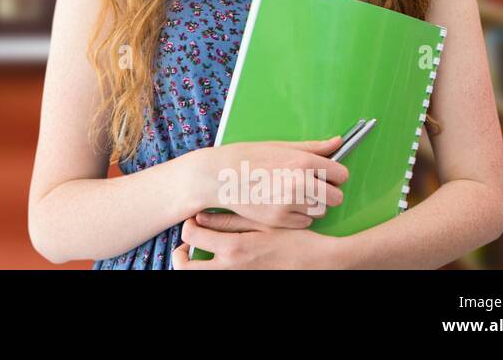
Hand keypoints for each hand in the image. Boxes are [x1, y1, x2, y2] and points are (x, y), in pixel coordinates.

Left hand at [172, 212, 340, 268]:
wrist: (322, 264)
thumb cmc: (295, 241)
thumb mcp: (264, 223)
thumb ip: (230, 221)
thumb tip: (200, 218)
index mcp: (233, 248)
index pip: (191, 237)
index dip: (187, 228)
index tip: (193, 223)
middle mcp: (231, 268)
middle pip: (187, 268)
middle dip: (180, 256)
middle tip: (185, 247)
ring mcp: (239, 279)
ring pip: (202, 276)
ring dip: (197, 265)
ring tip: (202, 255)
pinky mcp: (247, 283)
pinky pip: (221, 278)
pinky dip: (215, 270)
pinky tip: (223, 260)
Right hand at [186, 136, 348, 228]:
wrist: (218, 177)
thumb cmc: (246, 157)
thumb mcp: (279, 146)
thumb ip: (312, 147)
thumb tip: (338, 142)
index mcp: (302, 161)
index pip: (341, 174)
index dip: (334, 175)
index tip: (325, 175)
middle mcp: (299, 183)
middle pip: (336, 197)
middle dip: (327, 192)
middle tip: (310, 187)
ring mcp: (289, 204)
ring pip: (321, 211)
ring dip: (312, 205)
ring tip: (293, 195)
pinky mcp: (279, 220)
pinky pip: (305, 223)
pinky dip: (298, 216)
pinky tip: (283, 204)